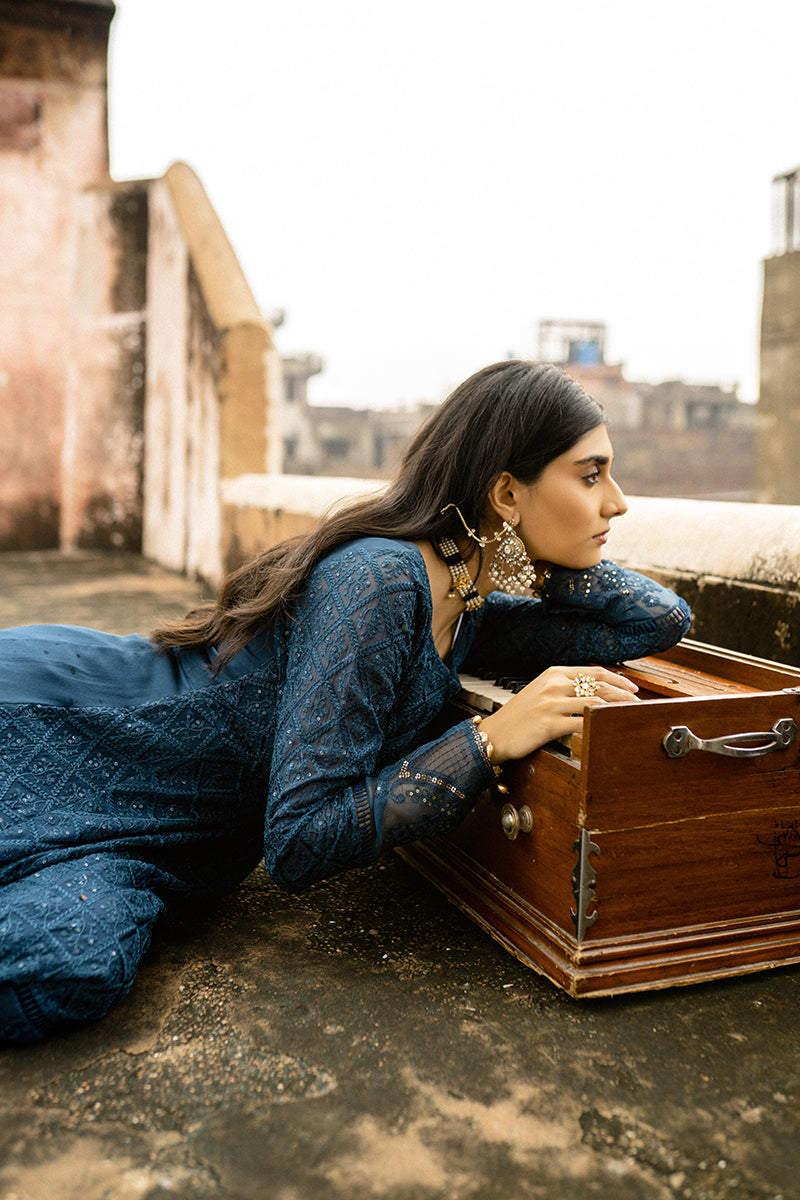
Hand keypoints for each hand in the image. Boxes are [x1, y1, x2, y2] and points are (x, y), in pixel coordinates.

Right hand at [479, 665, 638, 762]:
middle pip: (599, 685)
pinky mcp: (549, 724)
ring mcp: (551, 704)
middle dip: (624, 694)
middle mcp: (554, 685)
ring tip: (628, 716)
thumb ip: (565, 686)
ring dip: (617, 709)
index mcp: (554, 674)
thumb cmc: (520, 715)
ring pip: (595, 702)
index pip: (594, 672)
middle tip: (638, 703)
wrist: (495, 733)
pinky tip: (609, 728)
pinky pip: (582, 722)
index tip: (632, 688)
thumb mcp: (541, 691)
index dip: (618, 680)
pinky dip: (599, 724)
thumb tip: (595, 689)